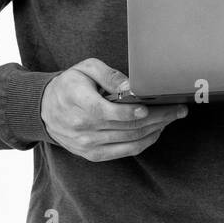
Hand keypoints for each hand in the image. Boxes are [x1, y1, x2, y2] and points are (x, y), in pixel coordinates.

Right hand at [41, 57, 187, 161]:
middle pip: (127, 126)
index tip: (151, 106)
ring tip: (173, 117)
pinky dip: (144, 142)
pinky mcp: (93, 154)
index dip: (132, 112)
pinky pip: (125, 151)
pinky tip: (157, 131)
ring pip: (130, 139)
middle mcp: (83, 127)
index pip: (108, 112)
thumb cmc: (69, 85)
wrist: (45, 109)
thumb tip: (130, 86)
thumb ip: (108, 75)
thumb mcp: (85, 69)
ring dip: (156, 130)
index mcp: (79, 103)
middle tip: (178, 108)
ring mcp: (88, 144)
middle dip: (158, 117)